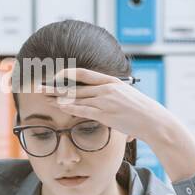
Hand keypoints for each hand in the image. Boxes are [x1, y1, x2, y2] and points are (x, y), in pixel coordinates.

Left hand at [39, 66, 169, 142]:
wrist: (154, 121)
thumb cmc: (140, 110)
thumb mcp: (125, 95)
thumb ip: (110, 93)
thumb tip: (97, 94)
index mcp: (111, 81)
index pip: (83, 73)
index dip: (66, 74)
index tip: (54, 77)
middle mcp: (106, 88)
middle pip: (74, 86)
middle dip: (55, 87)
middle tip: (39, 87)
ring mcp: (106, 101)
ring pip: (76, 97)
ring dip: (58, 98)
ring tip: (44, 98)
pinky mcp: (106, 114)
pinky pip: (83, 110)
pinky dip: (70, 107)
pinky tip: (59, 106)